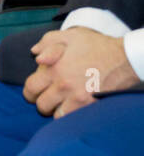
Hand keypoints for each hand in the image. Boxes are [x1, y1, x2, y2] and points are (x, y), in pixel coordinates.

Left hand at [23, 27, 137, 117]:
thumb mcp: (69, 36)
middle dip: (41, 102)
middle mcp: (63, 85)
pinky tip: (72, 107)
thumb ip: (47, 42)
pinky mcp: (91, 105)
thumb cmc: (96, 46)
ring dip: (55, 111)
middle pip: (41, 105)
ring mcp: (77, 97)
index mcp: (54, 69)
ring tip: (61, 103)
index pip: (30, 88)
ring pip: (55, 115)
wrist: (124, 58)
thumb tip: (35, 54)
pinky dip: (69, 116)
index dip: (30, 91)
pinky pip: (72, 119)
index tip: (37, 90)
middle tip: (48, 98)